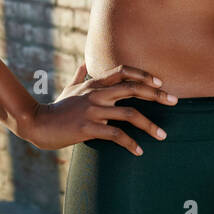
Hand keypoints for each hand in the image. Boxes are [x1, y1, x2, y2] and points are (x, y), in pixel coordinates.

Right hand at [24, 61, 176, 154]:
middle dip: (157, 94)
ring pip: (129, 114)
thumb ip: (80, 74)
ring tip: (163, 136)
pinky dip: (130, 144)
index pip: (124, 71)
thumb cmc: (57, 107)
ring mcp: (92, 110)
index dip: (144, 74)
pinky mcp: (88, 128)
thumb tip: (86, 62)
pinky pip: (116, 135)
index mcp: (95, 83)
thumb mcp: (69, 87)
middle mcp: (96, 93)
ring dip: (149, 126)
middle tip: (175, 101)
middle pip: (132, 88)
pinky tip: (139, 151)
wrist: (38, 124)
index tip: (161, 82)